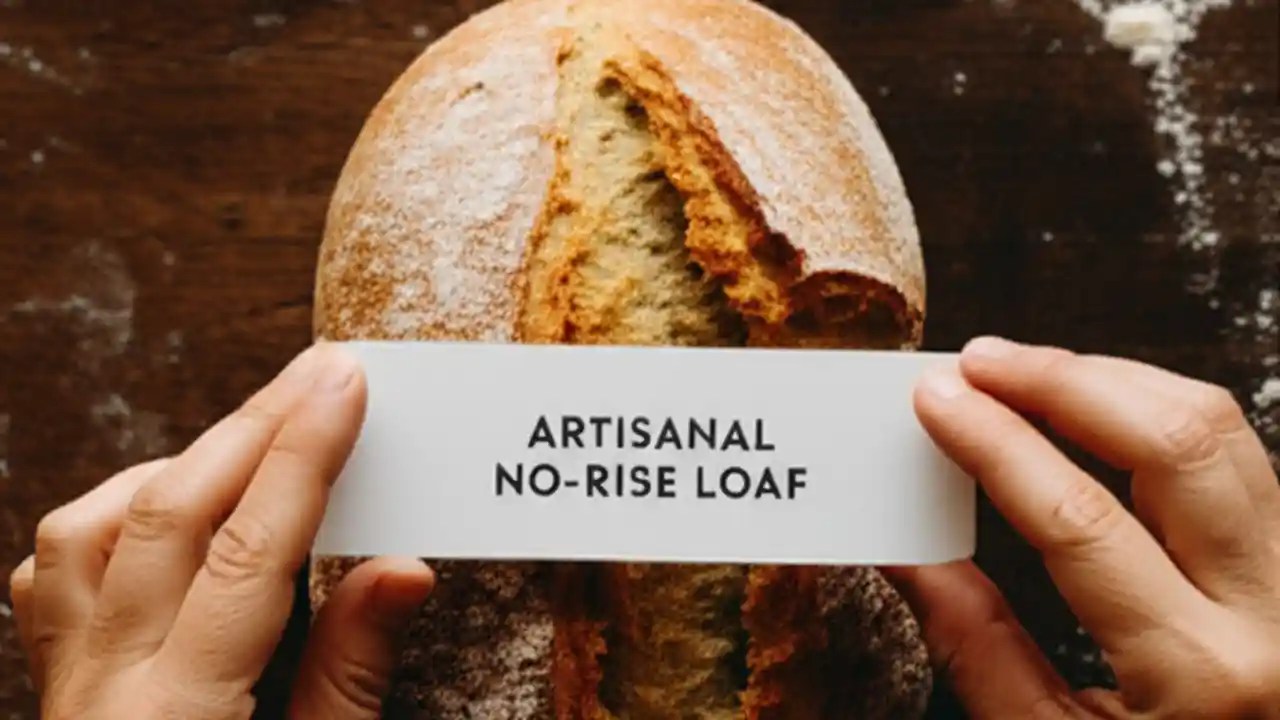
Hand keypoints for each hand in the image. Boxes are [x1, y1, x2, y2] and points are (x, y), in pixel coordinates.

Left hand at [8, 344, 434, 719]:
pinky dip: (112, 516)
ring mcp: (70, 682)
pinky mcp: (57, 683)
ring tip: (254, 440)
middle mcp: (106, 688)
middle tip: (323, 368)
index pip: (249, 550)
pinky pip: (55, 571)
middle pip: (169, 514)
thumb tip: (401, 568)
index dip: (304, 454)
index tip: (346, 384)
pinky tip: (168, 512)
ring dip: (177, 465)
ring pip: (87, 528)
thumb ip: (351, 673)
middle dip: (257, 425)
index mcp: (179, 715)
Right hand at [893, 337, 1279, 717]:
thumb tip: (904, 552)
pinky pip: (1236, 451)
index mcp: (1199, 678)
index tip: (936, 398)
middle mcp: (1271, 614)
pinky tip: (1094, 408)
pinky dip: (1156, 410)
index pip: (1080, 519)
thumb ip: (979, 649)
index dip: (995, 442)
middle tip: (979, 361)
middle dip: (1063, 379)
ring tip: (1026, 371)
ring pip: (1220, 427)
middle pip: (1175, 441)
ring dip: (1113, 379)